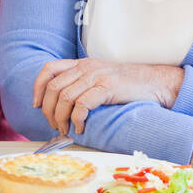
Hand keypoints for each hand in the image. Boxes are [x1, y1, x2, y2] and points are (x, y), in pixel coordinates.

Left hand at [33, 58, 182, 133]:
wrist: (156, 82)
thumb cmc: (127, 85)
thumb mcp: (100, 77)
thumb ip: (82, 83)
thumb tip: (61, 103)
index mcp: (82, 63)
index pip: (49, 69)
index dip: (38, 87)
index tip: (36, 105)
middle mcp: (86, 67)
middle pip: (54, 87)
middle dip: (48, 109)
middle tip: (53, 125)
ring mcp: (97, 76)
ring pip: (65, 97)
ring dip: (61, 117)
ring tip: (65, 129)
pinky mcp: (108, 88)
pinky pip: (82, 104)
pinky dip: (77, 119)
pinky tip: (80, 128)